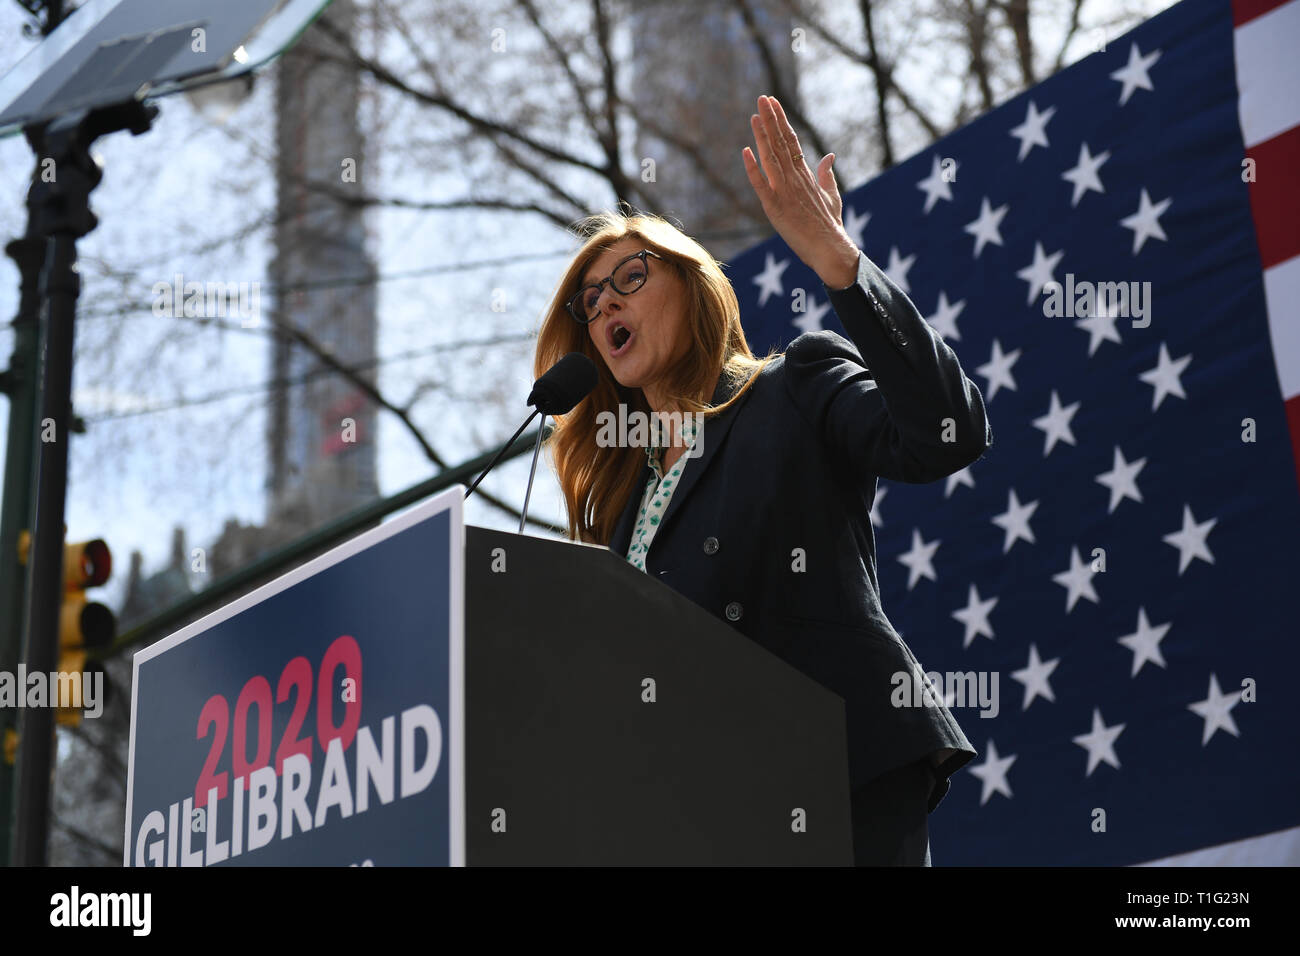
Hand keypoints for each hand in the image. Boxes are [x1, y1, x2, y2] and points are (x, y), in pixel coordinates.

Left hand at [742, 94, 858, 288]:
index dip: (781, 121)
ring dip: (762, 135)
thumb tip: (829, 156)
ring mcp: (785, 191)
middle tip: (762, 98)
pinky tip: (745, 151)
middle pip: (781, 143)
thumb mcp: (832, 195)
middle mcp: (795, 178)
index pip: (792, 141)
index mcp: (806, 174)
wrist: (830, 248)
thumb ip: (827, 174)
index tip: (774, 104)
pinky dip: (752, 168)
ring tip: (755, 114)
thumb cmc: (830, 225)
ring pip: (771, 157)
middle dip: (771, 119)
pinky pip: (761, 184)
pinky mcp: (775, 207)